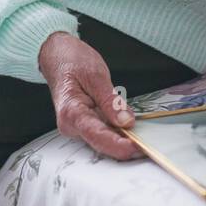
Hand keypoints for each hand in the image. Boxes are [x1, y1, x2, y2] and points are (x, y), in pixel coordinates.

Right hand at [38, 30, 140, 159]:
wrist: (57, 57)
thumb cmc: (72, 62)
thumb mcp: (95, 75)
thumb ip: (110, 100)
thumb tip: (126, 122)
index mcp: (71, 112)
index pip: (97, 135)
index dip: (118, 145)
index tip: (138, 148)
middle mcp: (71, 126)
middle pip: (101, 143)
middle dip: (124, 145)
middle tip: (148, 144)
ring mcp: (77, 127)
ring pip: (104, 141)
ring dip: (123, 140)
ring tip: (143, 138)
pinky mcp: (84, 125)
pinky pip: (103, 133)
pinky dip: (118, 132)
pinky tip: (132, 130)